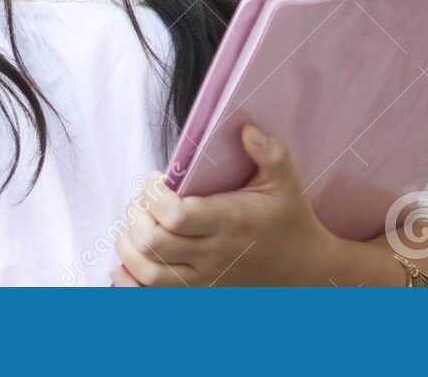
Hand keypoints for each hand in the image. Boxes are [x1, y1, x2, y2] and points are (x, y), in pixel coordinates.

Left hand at [111, 123, 341, 285]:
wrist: (305, 269)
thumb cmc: (290, 220)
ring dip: (128, 247)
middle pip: (154, 243)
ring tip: (135, 225)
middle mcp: (213, 254)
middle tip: (142, 200)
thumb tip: (246, 129)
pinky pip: (154, 298)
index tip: (157, 178)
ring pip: (148, 272)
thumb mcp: (287, 182)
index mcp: (229, 221)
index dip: (153, 195)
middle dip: (136, 216)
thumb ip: (270, 152)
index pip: (175, 216)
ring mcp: (205, 278)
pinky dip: (129, 284)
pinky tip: (123, 266)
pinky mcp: (199, 293)